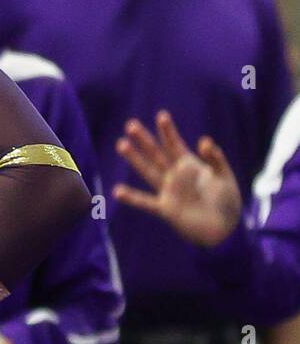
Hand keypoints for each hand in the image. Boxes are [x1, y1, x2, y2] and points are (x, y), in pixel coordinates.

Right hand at [113, 110, 242, 245]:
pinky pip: (146, 202)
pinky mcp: (166, 209)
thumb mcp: (225, 177)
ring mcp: (168, 191)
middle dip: (144, 140)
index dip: (168, 131)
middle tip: (130, 125)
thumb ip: (215, 159)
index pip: (175, 145)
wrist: (224, 228)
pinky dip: (132, 197)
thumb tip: (204, 140)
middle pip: (156, 154)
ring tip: (121, 144)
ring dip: (135, 158)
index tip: (161, 115)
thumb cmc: (226, 201)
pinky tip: (117, 191)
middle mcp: (174, 176)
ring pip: (148, 171)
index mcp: (189, 165)